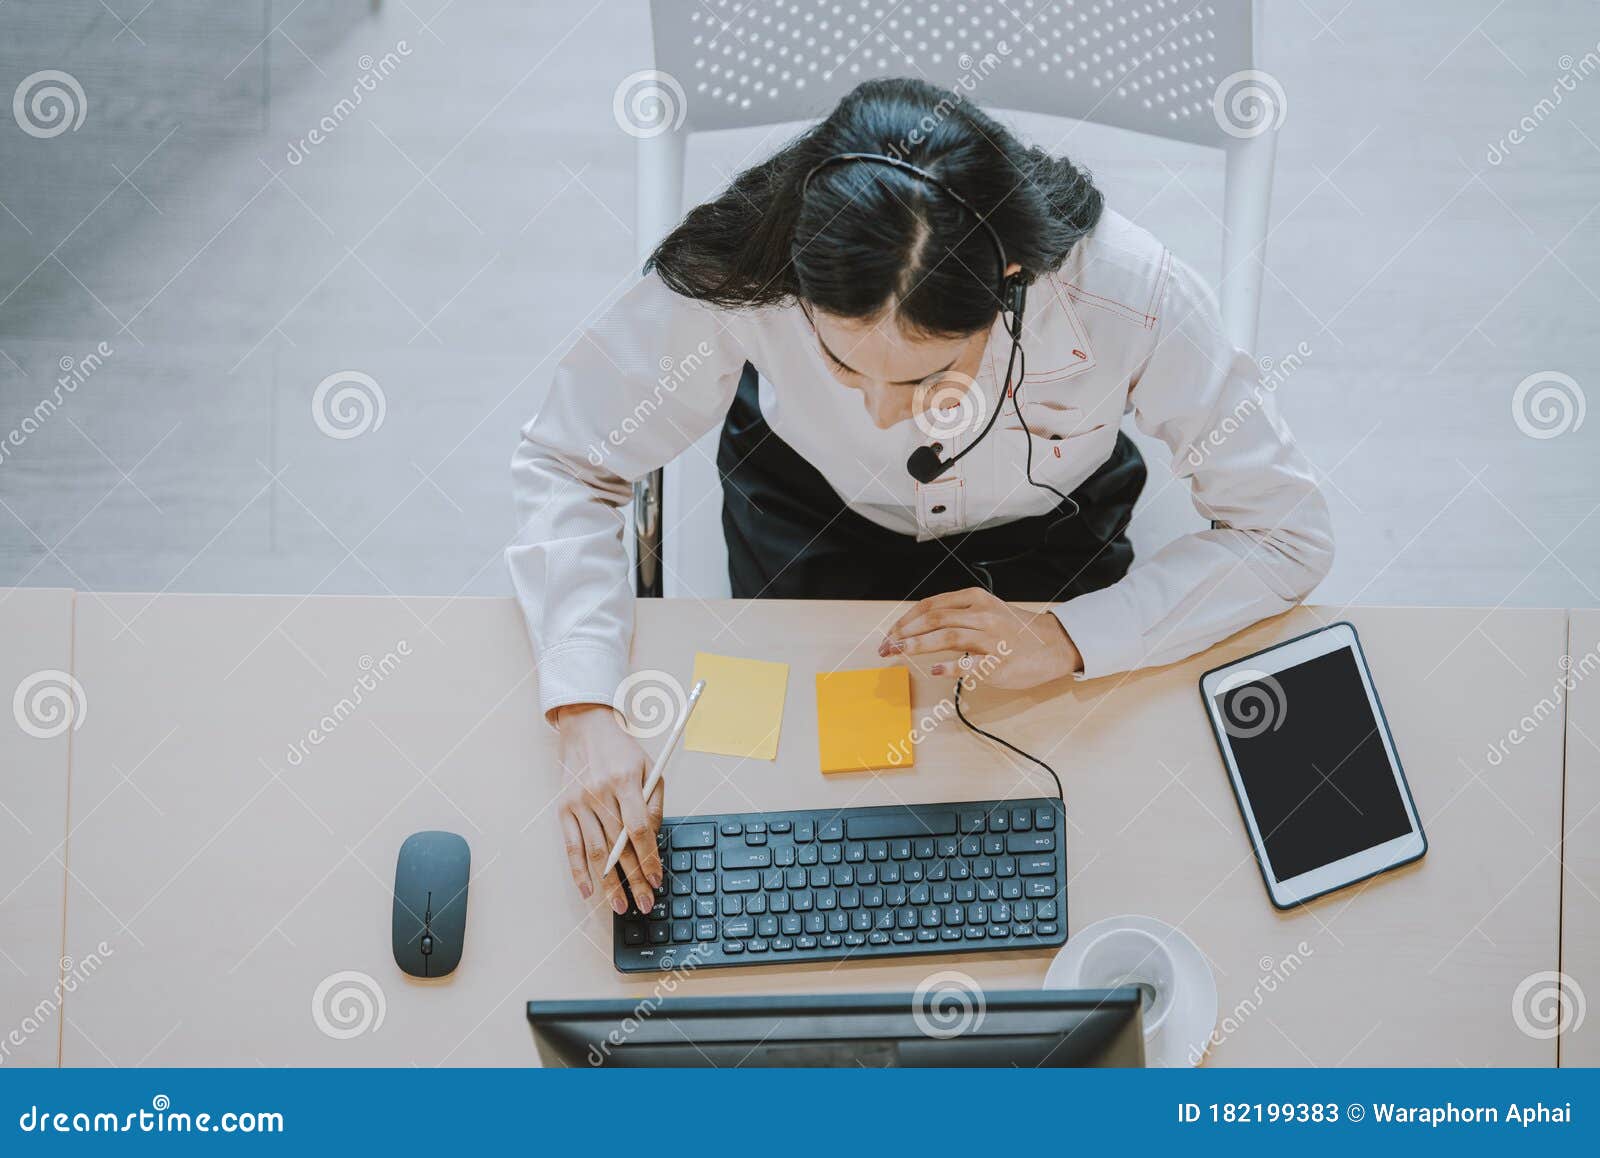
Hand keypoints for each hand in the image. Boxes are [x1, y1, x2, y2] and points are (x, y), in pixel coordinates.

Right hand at [553, 703, 663, 913]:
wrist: (585, 727)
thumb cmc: (620, 749)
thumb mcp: (648, 767)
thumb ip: (654, 802)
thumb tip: (652, 838)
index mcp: (624, 781)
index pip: (638, 829)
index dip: (649, 858)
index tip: (657, 879)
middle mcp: (599, 794)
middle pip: (618, 847)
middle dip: (633, 879)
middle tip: (645, 903)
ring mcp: (578, 803)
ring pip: (595, 852)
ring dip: (608, 884)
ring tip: (620, 905)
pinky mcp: (563, 809)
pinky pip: (571, 846)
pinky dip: (577, 871)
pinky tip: (588, 891)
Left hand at [879, 586, 1083, 689]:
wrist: (1052, 644)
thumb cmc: (1014, 629)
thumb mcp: (985, 610)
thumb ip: (956, 614)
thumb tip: (917, 626)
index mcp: (975, 599)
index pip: (931, 605)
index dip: (906, 620)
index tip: (890, 633)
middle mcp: (982, 614)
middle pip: (935, 619)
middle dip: (905, 633)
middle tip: (887, 647)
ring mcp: (991, 638)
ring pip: (948, 637)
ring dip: (919, 645)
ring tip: (900, 653)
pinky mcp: (999, 662)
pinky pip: (971, 664)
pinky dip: (950, 667)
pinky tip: (934, 671)